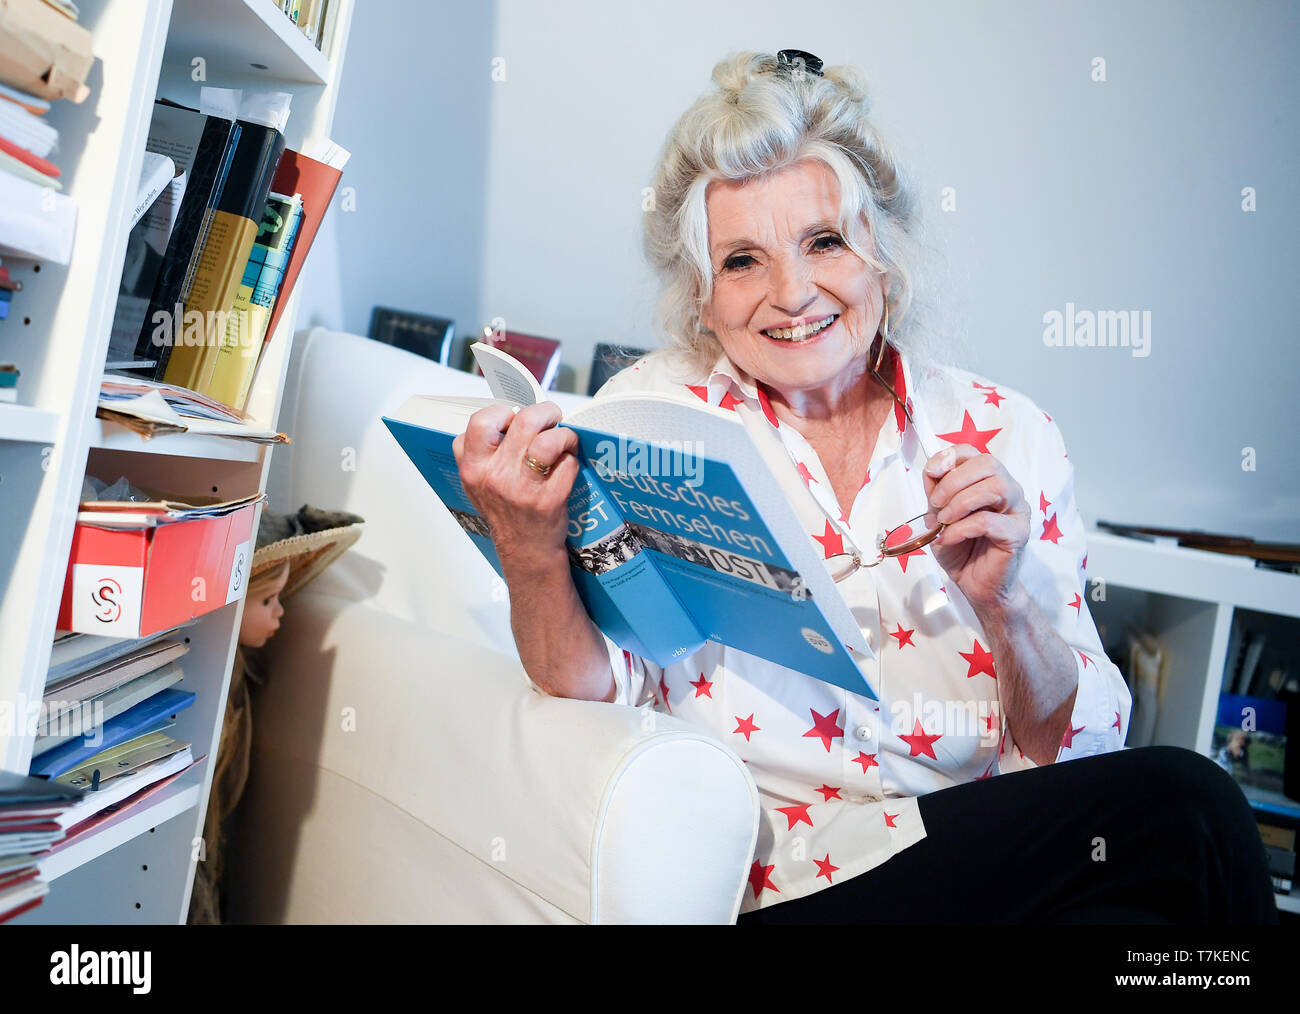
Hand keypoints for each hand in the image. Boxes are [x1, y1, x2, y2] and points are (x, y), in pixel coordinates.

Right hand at [451, 402, 579, 565]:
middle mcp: (495, 476)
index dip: (502, 413)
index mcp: (473, 468)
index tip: (513, 418)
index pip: (481, 422)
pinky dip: (571, 459)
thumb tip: (513, 415)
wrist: (524, 549)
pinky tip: (567, 464)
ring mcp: (522, 488)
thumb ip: (484, 450)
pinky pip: (567, 463)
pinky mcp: (549, 499)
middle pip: (524, 420)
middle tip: (552, 417)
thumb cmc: (505, 510)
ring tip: (564, 440)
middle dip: (545, 411)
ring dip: (563, 434)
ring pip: (549, 440)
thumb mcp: (478, 481)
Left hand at [922, 444, 1029, 613]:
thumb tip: (932, 470)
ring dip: (961, 501)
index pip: (974, 453)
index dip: (950, 457)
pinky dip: (962, 528)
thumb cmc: (960, 548)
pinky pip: (990, 521)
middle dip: (954, 481)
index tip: (932, 473)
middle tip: (936, 504)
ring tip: (944, 521)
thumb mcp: (938, 516)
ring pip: (996, 487)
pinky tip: (950, 537)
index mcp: (988, 480)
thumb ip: (936, 491)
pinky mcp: (1018, 534)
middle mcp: (1009, 490)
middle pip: (988, 463)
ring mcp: (1018, 511)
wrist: (975, 585)